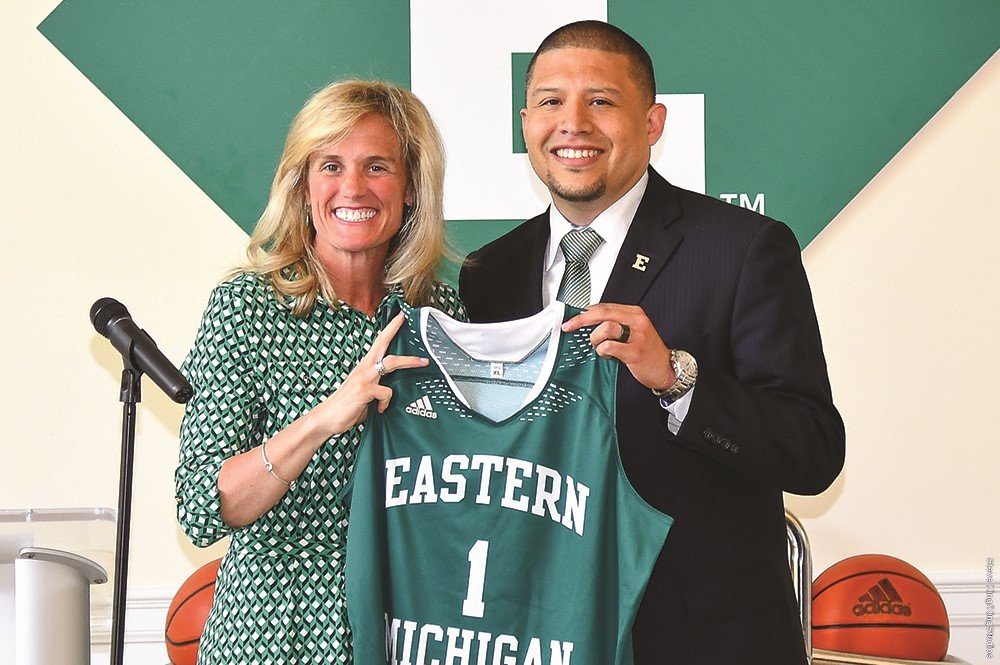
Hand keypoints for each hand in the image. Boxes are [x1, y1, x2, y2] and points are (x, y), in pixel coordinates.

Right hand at [311, 312, 428, 434]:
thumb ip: (378, 388)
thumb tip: (394, 390)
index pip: (378, 344)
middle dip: (394, 330)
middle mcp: (364, 368)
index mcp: (364, 367)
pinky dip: (386, 402)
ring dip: (409, 362)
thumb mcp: (365, 393)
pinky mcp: (364, 389)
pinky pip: (387, 392)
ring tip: (423, 363)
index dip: (389, 329)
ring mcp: (364, 377)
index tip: (400, 317)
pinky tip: (379, 409)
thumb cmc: (347, 407)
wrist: (326, 418)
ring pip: (391, 363)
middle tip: (405, 318)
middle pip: (382, 343)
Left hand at [562, 303, 674, 391]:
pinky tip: (608, 355)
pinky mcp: (635, 351)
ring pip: (605, 327)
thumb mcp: (633, 331)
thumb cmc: (647, 351)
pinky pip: (609, 346)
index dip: (585, 312)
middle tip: (569, 326)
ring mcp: (637, 336)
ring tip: (600, 347)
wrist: (666, 369)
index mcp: (634, 313)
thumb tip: (589, 321)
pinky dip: (603, 351)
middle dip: (581, 319)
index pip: (604, 306)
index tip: (572, 319)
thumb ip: (615, 324)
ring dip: (596, 339)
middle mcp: (636, 321)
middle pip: (602, 312)